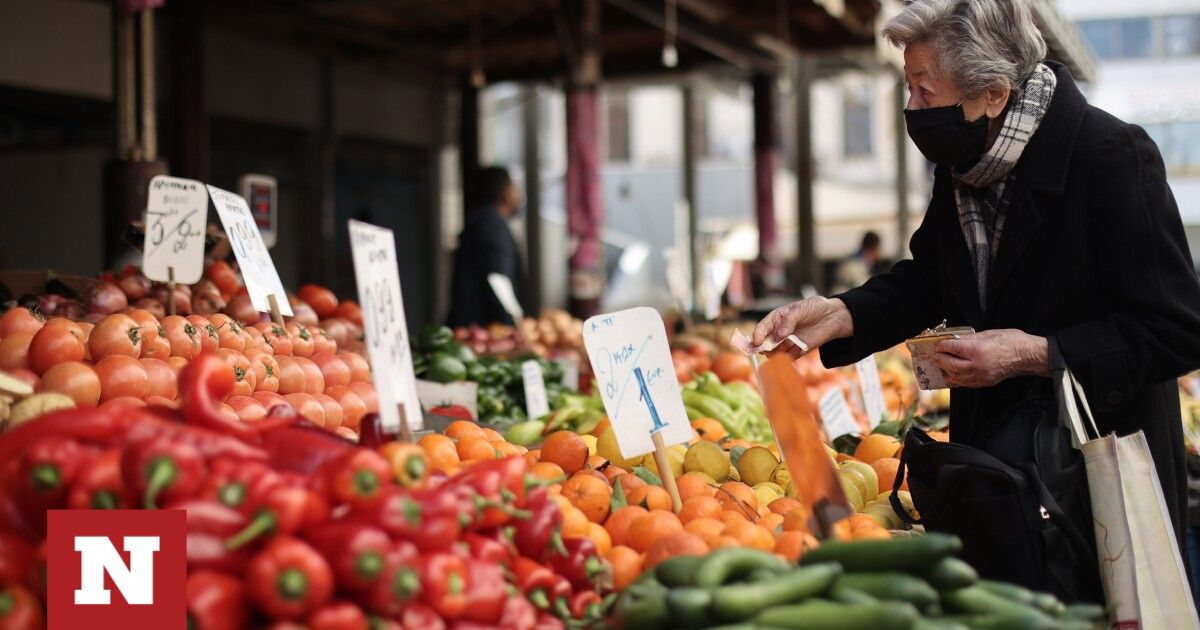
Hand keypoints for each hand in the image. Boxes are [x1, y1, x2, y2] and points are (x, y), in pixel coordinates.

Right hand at [751, 297, 853, 353]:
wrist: (833, 316)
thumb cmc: (815, 308)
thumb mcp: (801, 309)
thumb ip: (790, 320)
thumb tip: (780, 334)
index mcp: (776, 319)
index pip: (763, 327)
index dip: (758, 334)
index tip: (756, 342)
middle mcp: (779, 332)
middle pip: (765, 342)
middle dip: (763, 347)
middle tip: (765, 350)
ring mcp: (787, 342)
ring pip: (775, 353)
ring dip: (776, 354)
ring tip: (784, 349)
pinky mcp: (798, 351)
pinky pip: (788, 358)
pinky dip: (787, 360)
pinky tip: (791, 356)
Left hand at [934, 329, 1048, 387]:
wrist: (1029, 356)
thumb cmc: (1012, 341)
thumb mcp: (989, 334)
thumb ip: (970, 338)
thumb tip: (955, 340)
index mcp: (977, 351)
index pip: (952, 348)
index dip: (943, 345)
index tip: (939, 343)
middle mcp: (977, 365)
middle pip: (950, 364)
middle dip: (941, 358)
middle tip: (937, 353)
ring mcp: (981, 376)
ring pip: (956, 376)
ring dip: (946, 369)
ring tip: (942, 363)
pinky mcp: (985, 382)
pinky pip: (966, 383)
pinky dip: (957, 378)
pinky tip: (952, 374)